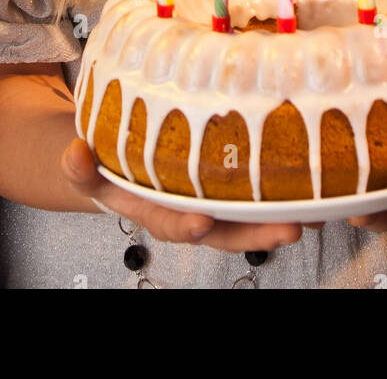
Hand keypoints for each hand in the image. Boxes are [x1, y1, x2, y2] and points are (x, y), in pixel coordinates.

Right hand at [61, 139, 303, 252]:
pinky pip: (259, 192)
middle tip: (288, 229)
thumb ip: (78, 167)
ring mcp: (214, 200)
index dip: (187, 225)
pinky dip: (286, 194)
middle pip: (227, 230)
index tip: (202, 221)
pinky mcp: (230, 184)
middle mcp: (190, 212)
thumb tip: (73, 153)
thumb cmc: (108, 168)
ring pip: (251, 215)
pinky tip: (314, 186)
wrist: (120, 164)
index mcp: (155, 211)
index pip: (173, 224)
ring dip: (281, 216)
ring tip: (313, 213)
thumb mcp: (85, 168)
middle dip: (258, 233)